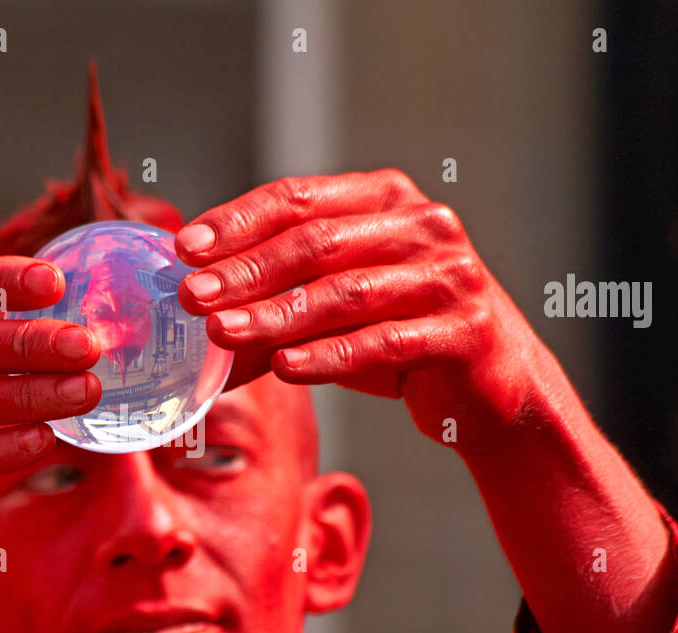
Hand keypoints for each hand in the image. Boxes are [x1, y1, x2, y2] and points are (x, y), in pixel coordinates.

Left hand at [175, 170, 560, 454]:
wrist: (492, 389)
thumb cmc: (402, 338)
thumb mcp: (337, 308)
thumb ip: (278, 298)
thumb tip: (191, 313)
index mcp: (386, 200)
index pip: (298, 199)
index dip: (237, 221)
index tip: (184, 248)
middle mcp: (423, 226)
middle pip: (316, 242)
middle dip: (245, 271)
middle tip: (191, 296)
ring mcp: (449, 276)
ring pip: (345, 292)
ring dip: (275, 315)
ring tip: (221, 334)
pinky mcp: (464, 331)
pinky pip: (383, 343)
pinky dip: (328, 356)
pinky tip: (284, 367)